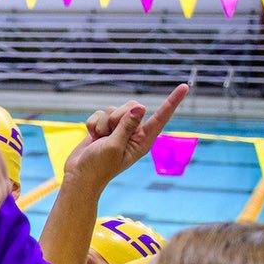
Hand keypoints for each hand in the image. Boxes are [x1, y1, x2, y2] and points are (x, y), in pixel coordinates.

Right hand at [62, 84, 190, 188]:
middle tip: (109, 134)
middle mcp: (133, 133)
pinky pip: (99, 113)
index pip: (161, 117)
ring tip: (100, 139)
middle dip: (117, 116)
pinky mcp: (104, 126)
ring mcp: (118, 129)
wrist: (79, 176)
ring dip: (103, 123)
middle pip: (132, 106)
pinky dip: (93, 124)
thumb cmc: (99, 167)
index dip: (172, 101)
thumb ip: (127, 126)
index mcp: (143, 140)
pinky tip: (92, 136)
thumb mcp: (114, 146)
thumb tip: (140, 107)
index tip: (184, 87)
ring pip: (113, 109)